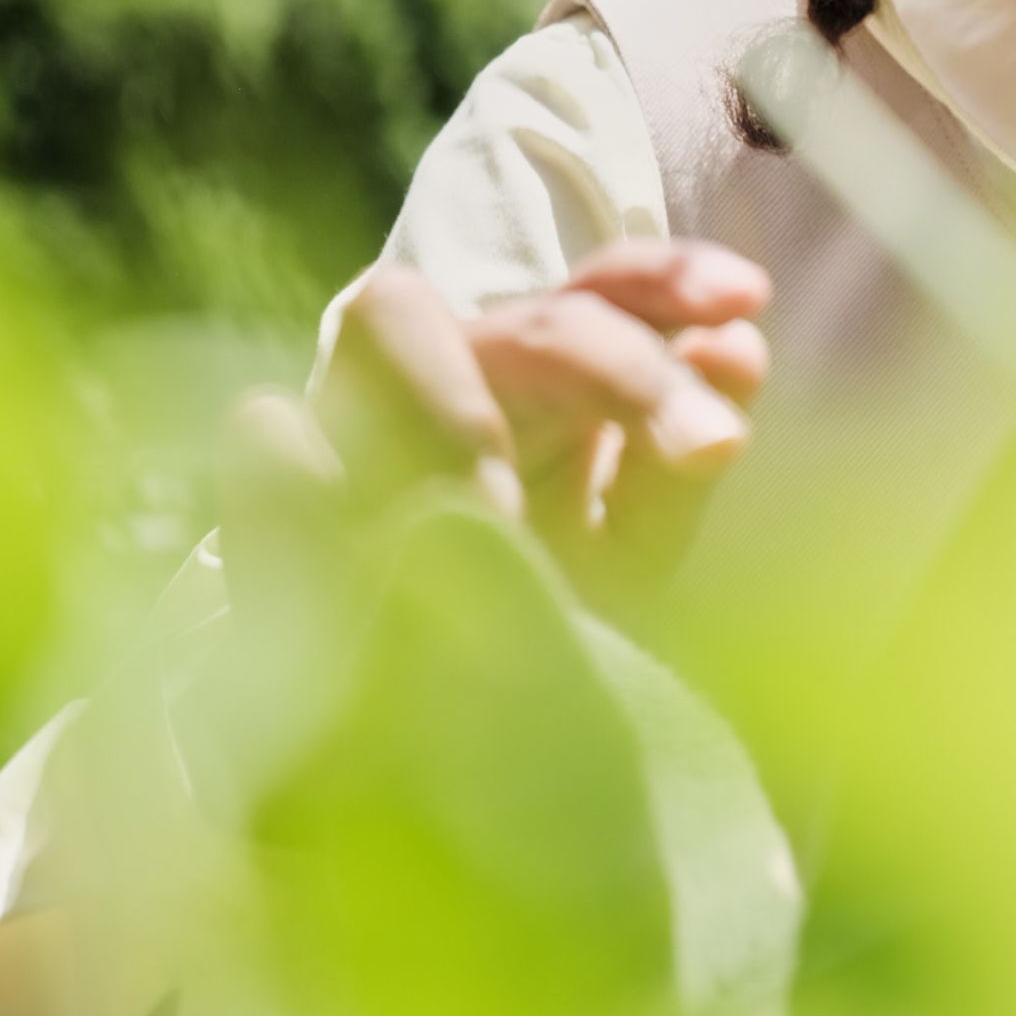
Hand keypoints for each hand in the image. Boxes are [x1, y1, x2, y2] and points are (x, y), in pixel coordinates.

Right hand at [222, 240, 775, 612]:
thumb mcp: (633, 549)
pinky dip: (315, 459)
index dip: (672, 275)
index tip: (743, 304)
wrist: (421, 740)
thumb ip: (683, 458)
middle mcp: (458, 370)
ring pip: (388, 315)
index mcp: (548, 374)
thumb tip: (737, 351)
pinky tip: (384, 531)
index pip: (607, 284)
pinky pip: (272, 435)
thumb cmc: (546, 618)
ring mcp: (358, 417)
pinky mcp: (274, 493)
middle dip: (627, 372)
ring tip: (507, 514)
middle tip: (702, 448)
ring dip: (463, 402)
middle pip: (537, 318)